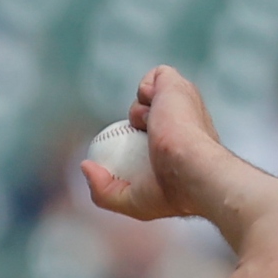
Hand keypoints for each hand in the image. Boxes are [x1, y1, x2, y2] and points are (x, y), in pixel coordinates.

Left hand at [81, 66, 235, 221]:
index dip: (137, 140)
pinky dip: (145, 90)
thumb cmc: (170, 191)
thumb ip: (103, 191)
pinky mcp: (177, 85)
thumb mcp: (131, 201)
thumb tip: (85, 165)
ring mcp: (183, 100)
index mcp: (181, 144)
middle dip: (136, 124)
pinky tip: (152, 111)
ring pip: (148, 92)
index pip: (153, 133)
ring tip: (152, 128)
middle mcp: (185, 118)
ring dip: (138, 111)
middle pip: (148, 111)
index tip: (135, 156)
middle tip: (144, 141)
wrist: (192, 171)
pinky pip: (154, 76)